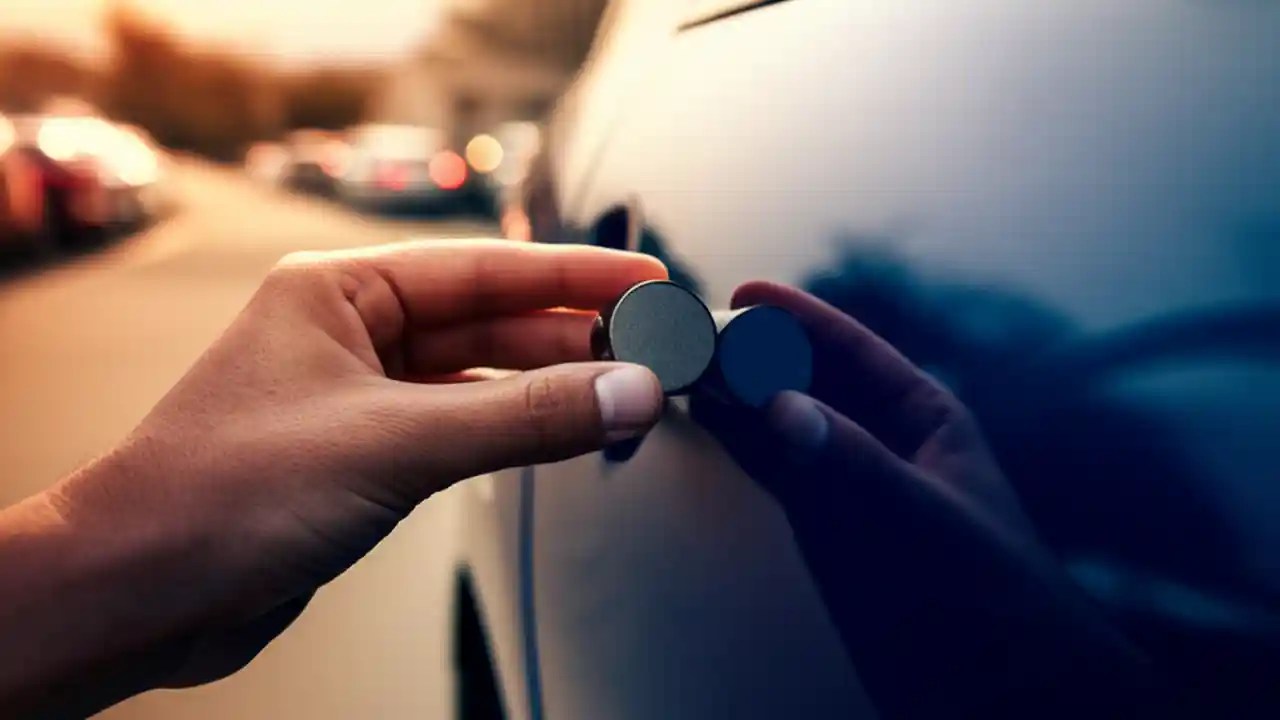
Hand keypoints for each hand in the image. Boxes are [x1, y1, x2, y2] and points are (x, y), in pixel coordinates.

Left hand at [1, 240, 666, 712]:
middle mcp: (348, 332)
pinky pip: (458, 426)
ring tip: (625, 389)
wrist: (142, 591)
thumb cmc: (223, 494)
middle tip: (653, 347)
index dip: (575, 273)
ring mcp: (356, 395)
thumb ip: (523, 418)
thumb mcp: (395, 444)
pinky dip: (511, 430)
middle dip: (572, 336)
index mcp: (338, 291)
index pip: (485, 269)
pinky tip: (558, 431)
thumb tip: (629, 393)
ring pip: (477, 376)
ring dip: (547, 385)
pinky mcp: (363, 454)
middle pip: (488, 320)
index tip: (647, 280)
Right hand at [694, 282, 1172, 718]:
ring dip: (741, 397)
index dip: (801, 319)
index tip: (746, 295)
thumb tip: (781, 406)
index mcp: (927, 420)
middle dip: (760, 354)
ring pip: (786, 424)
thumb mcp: (922, 518)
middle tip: (700, 334)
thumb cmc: (994, 595)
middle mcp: (885, 443)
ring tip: (688, 369)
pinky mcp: (830, 528)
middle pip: (812, 381)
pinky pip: (777, 471)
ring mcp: (854, 485)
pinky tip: (712, 422)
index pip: (855, 352)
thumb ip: (851, 462)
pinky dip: (743, 443)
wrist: (1002, 683)